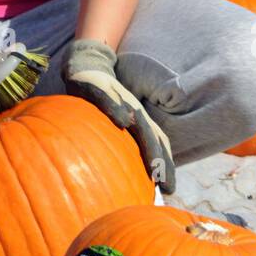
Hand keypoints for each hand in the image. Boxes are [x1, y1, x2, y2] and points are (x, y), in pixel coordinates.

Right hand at [61, 39, 175, 192]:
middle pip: (153, 136)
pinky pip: (109, 99)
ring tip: (154, 166)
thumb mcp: (112, 121)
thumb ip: (118, 144)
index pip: (158, 142)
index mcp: (138, 119)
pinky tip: (122, 121)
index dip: (166, 164)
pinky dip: (117, 109)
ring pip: (138, 121)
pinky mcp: (99, 88)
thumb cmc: (100, 99)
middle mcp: (134, 110)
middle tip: (167, 187)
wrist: (85, 65)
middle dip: (161, 162)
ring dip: (148, 142)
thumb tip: (118, 176)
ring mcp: (119, 99)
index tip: (170, 189)